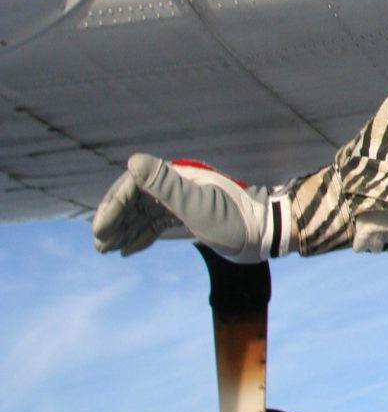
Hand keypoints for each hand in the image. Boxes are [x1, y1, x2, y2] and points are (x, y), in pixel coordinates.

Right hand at [91, 156, 287, 263]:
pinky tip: (127, 249)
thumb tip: (133, 161)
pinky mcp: (188, 217)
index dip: (113, 206)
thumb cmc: (233, 219)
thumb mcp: (196, 205)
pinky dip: (140, 236)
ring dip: (123, 230)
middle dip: (114, 220)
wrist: (264, 233)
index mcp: (176, 177)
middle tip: (98, 244)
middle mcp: (176, 185)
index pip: (132, 186)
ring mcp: (182, 202)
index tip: (100, 231)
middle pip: (135, 200)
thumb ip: (164, 184)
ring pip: (143, 214)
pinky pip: (156, 224)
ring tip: (106, 250)